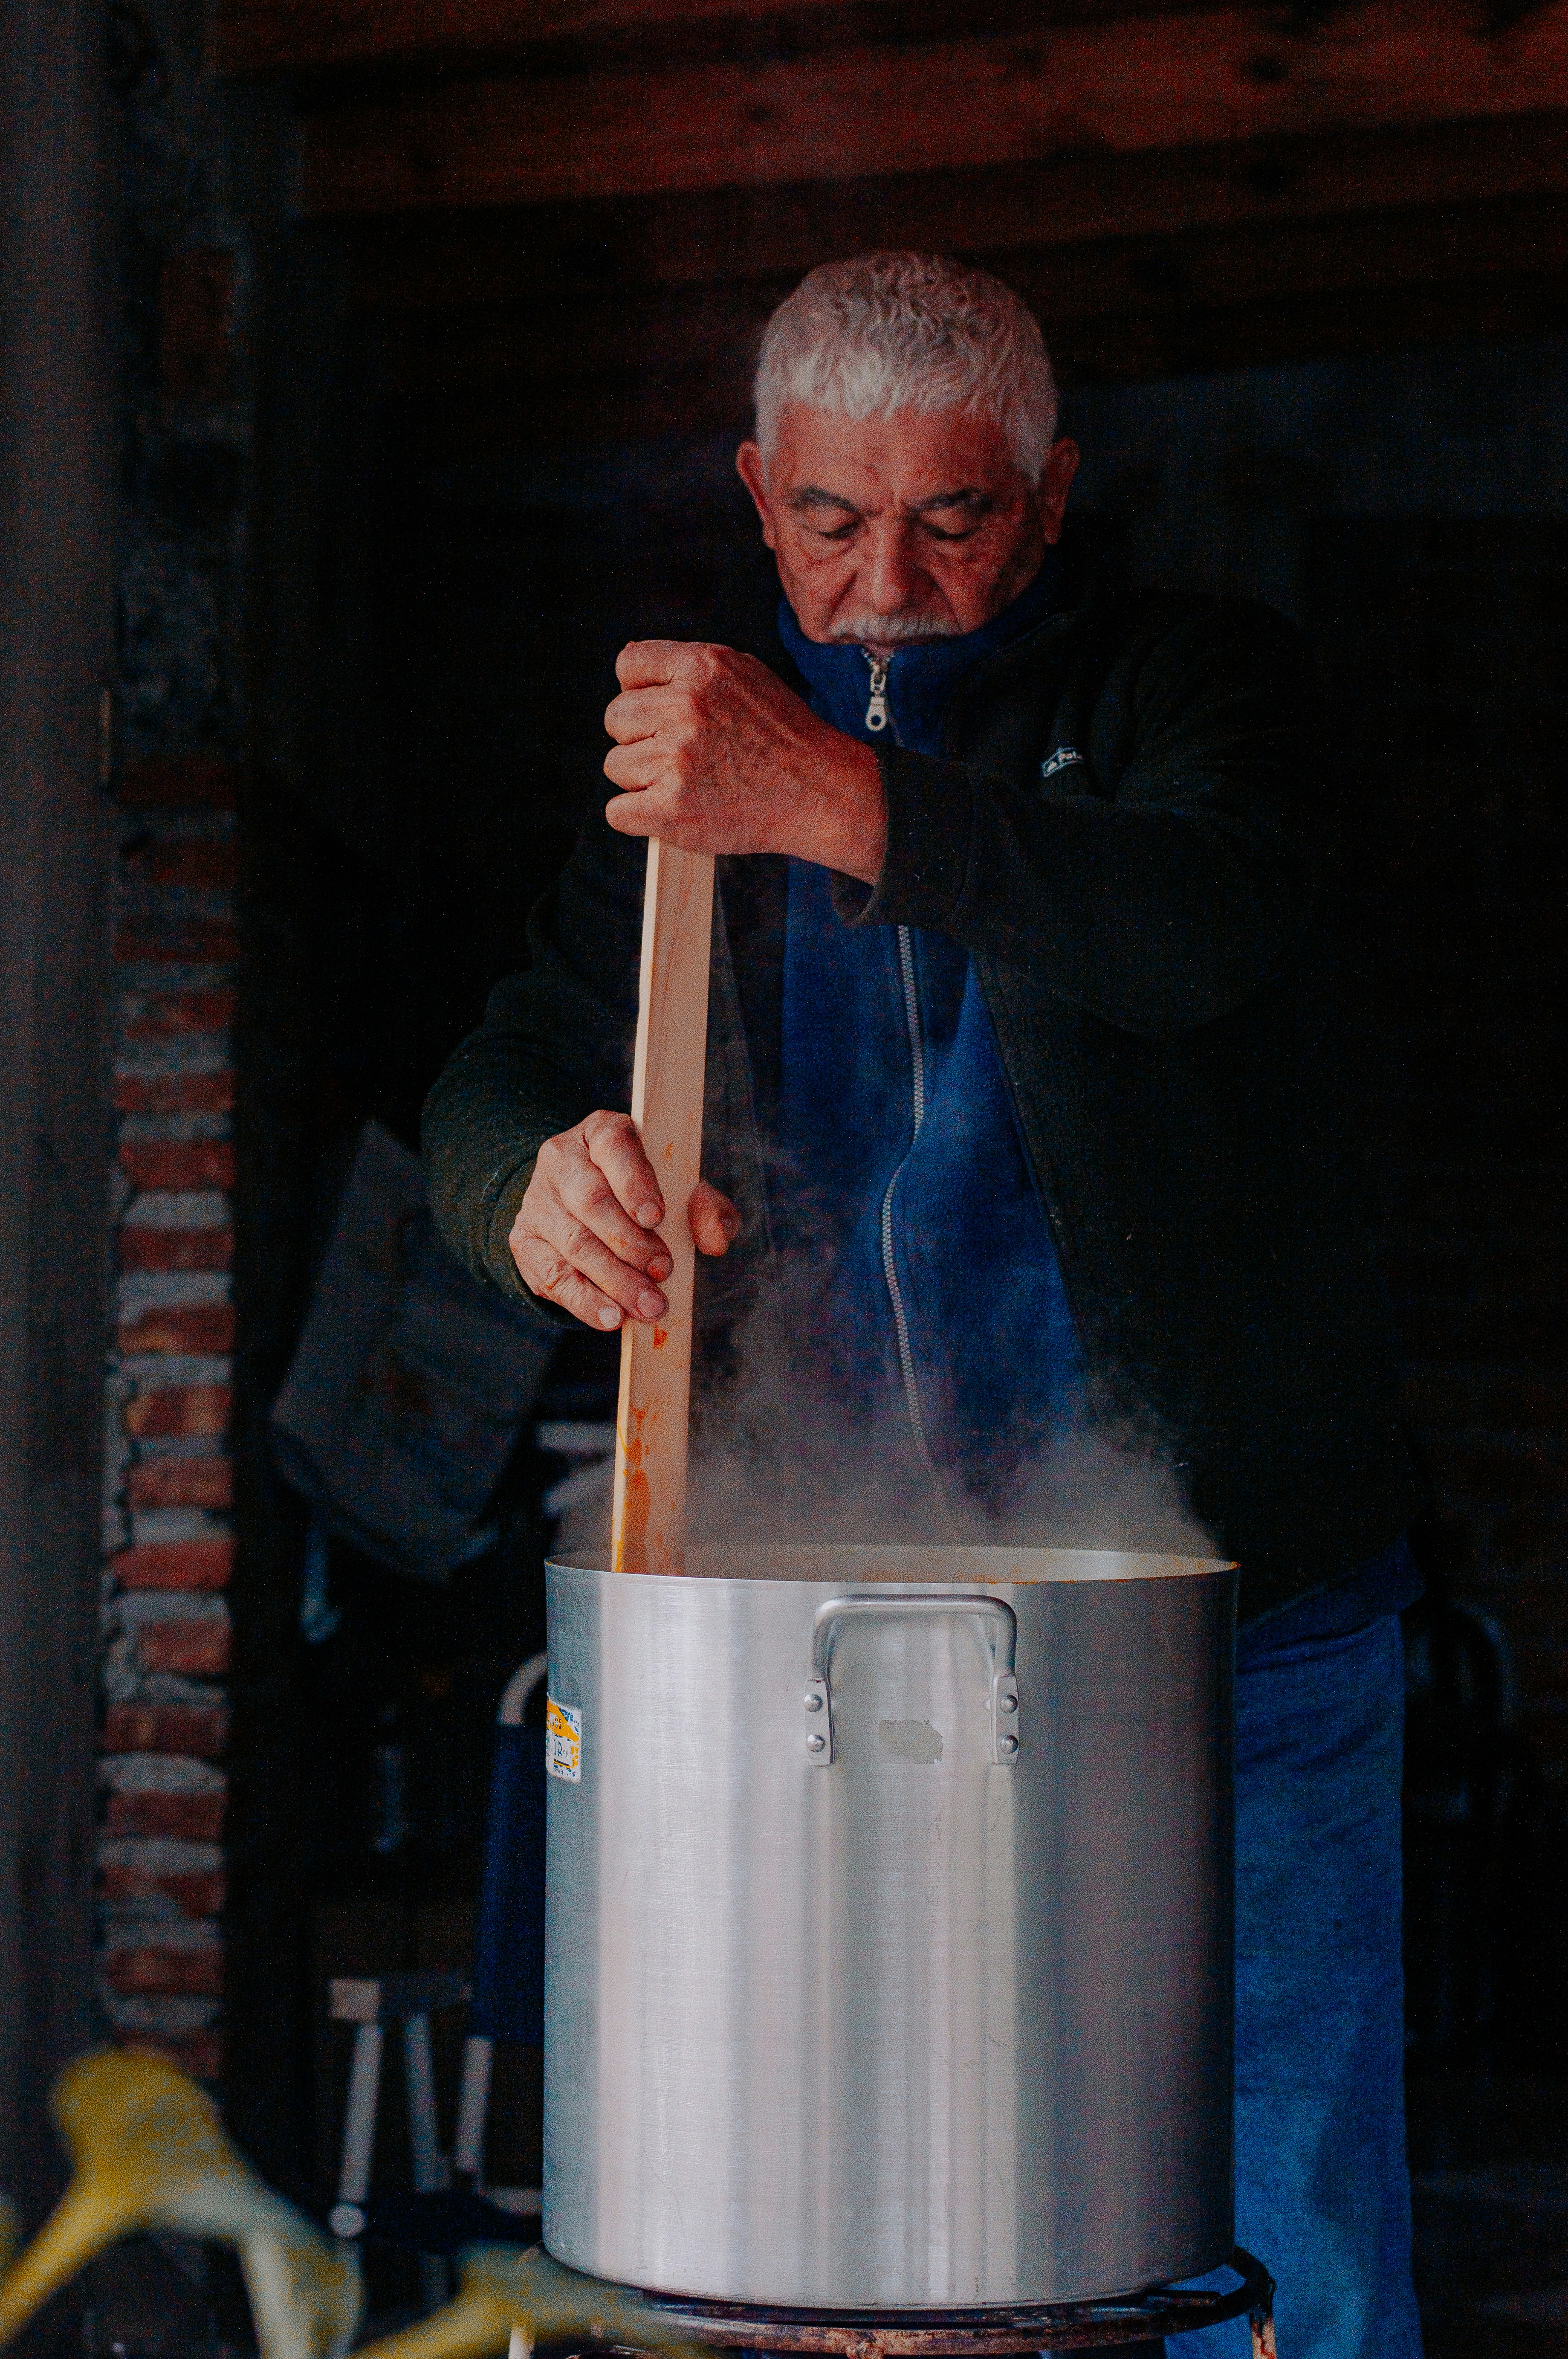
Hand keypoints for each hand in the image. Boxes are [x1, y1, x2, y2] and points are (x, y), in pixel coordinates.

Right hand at [509, 1109, 738, 1329]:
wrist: (580, 1209)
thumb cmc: (644, 1197)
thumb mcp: (682, 1192)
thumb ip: (707, 1209)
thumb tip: (714, 1239)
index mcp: (602, 1132)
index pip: (615, 1146)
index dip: (635, 1183)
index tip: (656, 1218)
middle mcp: (562, 1160)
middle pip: (592, 1201)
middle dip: (630, 1243)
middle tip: (663, 1273)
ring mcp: (538, 1200)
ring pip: (574, 1242)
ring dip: (614, 1280)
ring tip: (648, 1307)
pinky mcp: (525, 1241)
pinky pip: (554, 1276)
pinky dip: (586, 1302)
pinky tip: (612, 1318)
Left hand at [603, 640, 886, 882]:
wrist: (820, 794)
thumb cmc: (783, 736)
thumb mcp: (746, 675)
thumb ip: (691, 669)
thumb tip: (634, 670)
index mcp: (702, 668)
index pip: (629, 666)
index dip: (640, 691)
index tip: (663, 713)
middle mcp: (685, 708)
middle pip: (617, 719)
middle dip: (641, 737)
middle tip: (681, 754)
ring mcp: (676, 760)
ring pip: (616, 766)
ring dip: (643, 779)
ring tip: (688, 782)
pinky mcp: (672, 810)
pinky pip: (617, 812)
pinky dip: (638, 817)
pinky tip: (673, 811)